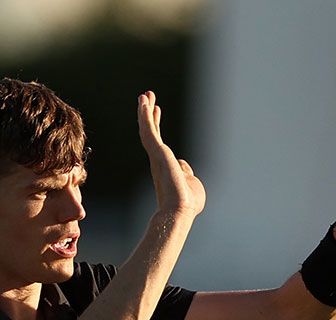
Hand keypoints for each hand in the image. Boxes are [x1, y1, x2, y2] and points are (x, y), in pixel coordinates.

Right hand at [138, 90, 205, 219]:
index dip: (156, 124)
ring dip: (145, 111)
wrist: (179, 209)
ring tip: (145, 94)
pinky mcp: (157, 153)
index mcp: (165, 166)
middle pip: (151, 131)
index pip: (159, 141)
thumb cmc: (187, 202)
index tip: (156, 110)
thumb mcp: (191, 184)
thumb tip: (182, 165)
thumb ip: (186, 172)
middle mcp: (157, 160)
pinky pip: (149, 131)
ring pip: (148, 129)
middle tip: (147, 96)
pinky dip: (145, 116)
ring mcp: (156, 156)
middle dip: (149, 113)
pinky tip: (144, 102)